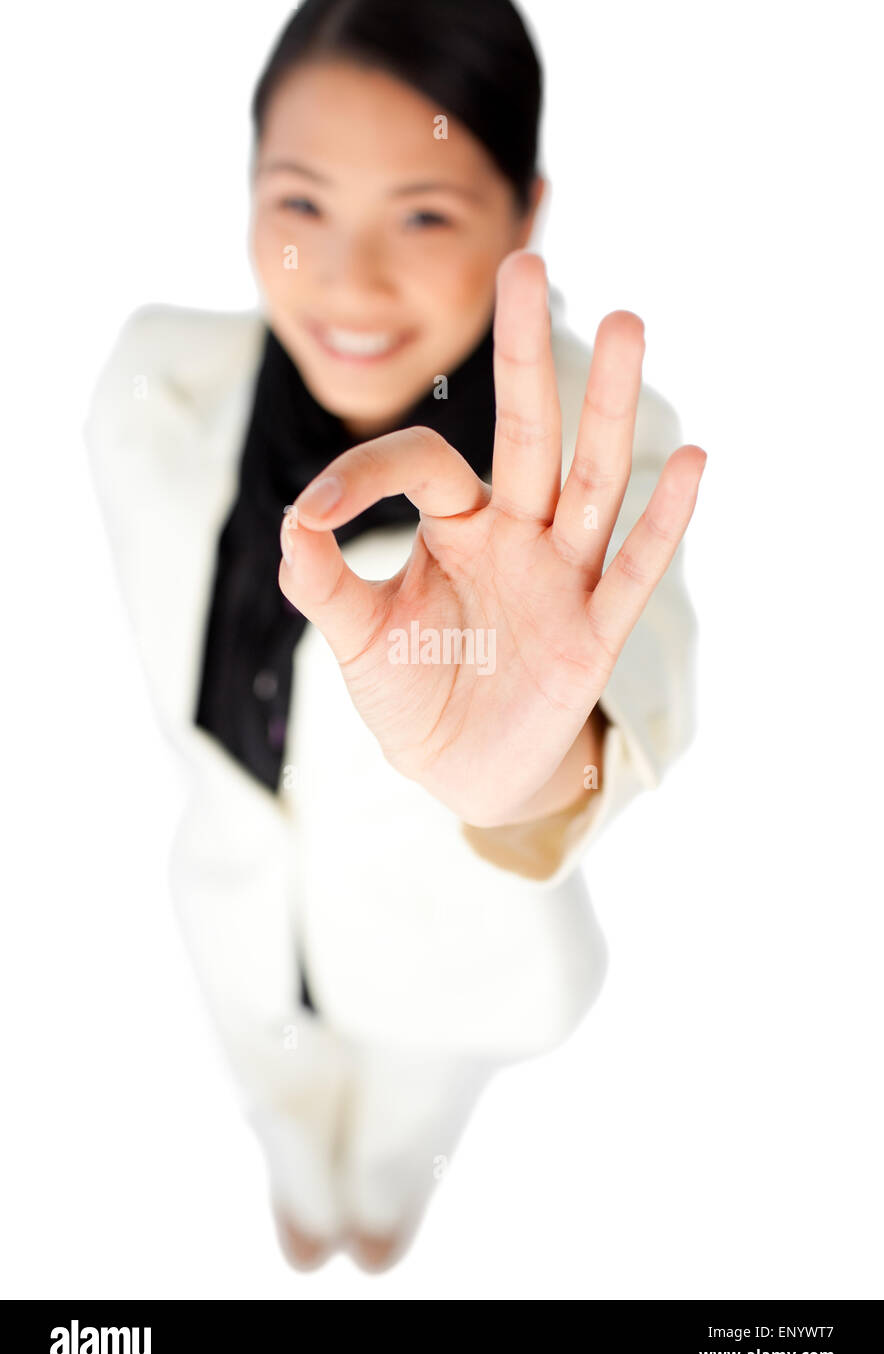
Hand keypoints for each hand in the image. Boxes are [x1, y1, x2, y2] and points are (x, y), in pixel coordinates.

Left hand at [278, 250, 705, 827]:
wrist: (461, 771)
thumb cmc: (414, 693)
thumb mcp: (357, 638)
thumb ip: (326, 582)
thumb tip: (294, 522)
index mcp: (456, 526)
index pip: (424, 463)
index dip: (366, 476)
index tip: (314, 516)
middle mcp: (515, 534)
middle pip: (527, 433)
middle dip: (525, 353)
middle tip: (527, 260)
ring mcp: (561, 577)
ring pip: (591, 481)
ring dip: (609, 409)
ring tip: (628, 323)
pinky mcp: (594, 633)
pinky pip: (634, 570)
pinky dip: (665, 521)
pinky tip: (693, 460)